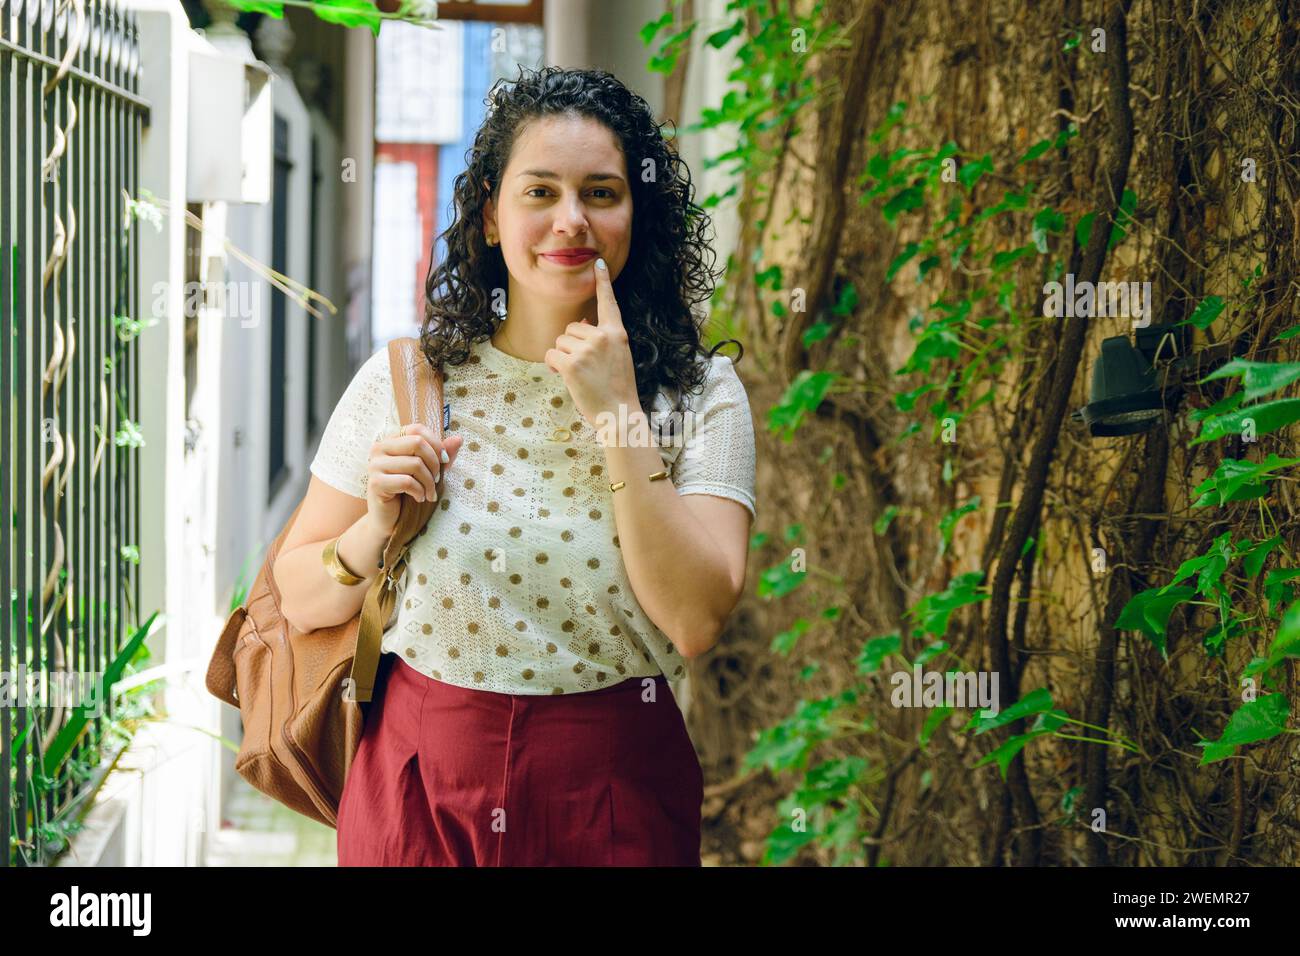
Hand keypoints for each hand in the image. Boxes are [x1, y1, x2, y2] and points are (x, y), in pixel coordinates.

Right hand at [365, 425, 462, 535]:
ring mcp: (375, 465)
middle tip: (437, 480)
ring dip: (429, 482)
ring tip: (429, 493)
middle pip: (417, 443)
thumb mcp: (429, 470)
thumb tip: (459, 439)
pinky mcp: (376, 483)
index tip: (444, 461)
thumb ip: (442, 454)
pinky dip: (419, 491)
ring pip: (415, 464)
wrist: (391, 519)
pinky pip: (407, 482)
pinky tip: (419, 498)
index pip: (417, 429)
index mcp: (392, 440)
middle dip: (434, 464)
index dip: (436, 444)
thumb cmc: (409, 492)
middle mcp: (380, 448)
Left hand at [545, 258, 640, 429]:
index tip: (599, 262)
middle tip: (586, 368)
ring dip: (563, 357)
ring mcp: (587, 350)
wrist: (619, 414)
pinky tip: (566, 377)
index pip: (608, 302)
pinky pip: (551, 355)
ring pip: (560, 341)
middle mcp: (603, 337)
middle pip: (571, 328)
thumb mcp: (617, 357)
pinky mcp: (572, 365)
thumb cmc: (617, 389)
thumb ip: (601, 338)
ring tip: (580, 375)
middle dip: (571, 346)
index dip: (603, 281)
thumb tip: (578, 323)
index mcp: (617, 333)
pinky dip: (553, 367)